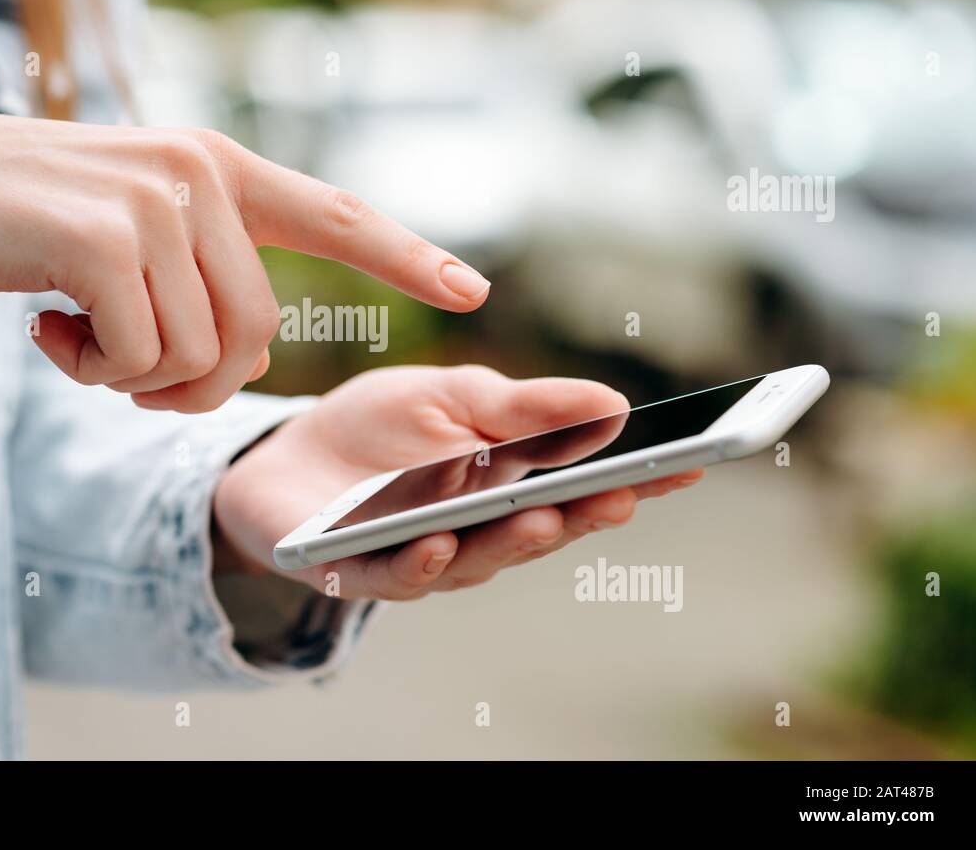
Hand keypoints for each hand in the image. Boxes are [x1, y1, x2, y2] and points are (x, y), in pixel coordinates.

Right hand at [0, 116, 489, 411]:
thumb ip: (201, 274)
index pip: (332, 212)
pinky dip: (96, 372)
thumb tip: (249, 354)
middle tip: (126, 367)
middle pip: (255, 332)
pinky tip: (52, 334)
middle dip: (196, 382)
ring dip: (137, 378)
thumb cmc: (30, 226)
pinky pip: (139, 358)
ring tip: (80, 337)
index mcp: (215, 168)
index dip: (404, 255)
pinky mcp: (106, 241)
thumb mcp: (133, 237)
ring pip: (199, 354)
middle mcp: (197, 174)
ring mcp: (155, 203)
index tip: (472, 289)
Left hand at [212, 366, 702, 598]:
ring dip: (514, 541)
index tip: (694, 461)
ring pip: (480, 560)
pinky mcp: (362, 572)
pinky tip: (440, 540)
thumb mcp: (452, 397)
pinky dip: (423, 563)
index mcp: (511, 486)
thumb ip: (523, 409)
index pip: (586, 485)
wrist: (282, 457)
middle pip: (544, 530)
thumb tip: (614, 405)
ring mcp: (426, 557)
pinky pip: (399, 577)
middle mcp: (481, 532)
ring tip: (542, 516)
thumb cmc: (378, 429)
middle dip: (584, 514)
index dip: (640, 478)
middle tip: (623, 494)